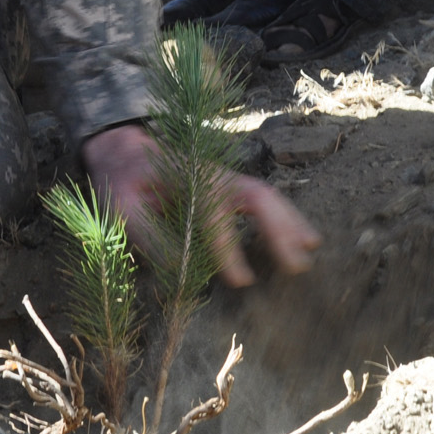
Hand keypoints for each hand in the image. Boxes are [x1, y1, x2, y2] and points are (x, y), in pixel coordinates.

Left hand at [79, 123, 320, 286]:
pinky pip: (263, 199)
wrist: (123, 151)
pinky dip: (285, 217)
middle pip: (257, 196)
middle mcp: (212, 175)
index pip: (215, 213)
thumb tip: (183, 269)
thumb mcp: (123, 209)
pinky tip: (300, 237)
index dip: (230, 247)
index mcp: (185, 179)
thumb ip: (150, 237)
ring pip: (267, 195)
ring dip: (290, 221)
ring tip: (311, 249)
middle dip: (280, 229)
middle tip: (298, 264)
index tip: (242, 282)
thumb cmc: (122, 182)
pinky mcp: (228, 188)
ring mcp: (224, 179)